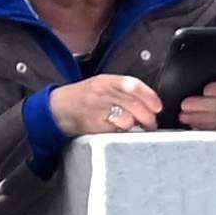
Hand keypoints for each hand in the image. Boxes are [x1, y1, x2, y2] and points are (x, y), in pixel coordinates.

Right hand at [48, 70, 162, 136]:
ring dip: (135, 126)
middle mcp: (102, 94)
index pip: (132, 85)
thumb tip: (147, 101)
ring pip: (126, 120)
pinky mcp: (93, 126)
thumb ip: (122, 90)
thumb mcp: (101, 85)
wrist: (57, 108)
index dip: (148, 96)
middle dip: (147, 117)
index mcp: (105, 81)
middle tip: (151, 123)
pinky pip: (115, 132)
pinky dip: (121, 134)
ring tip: (135, 128)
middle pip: (133, 105)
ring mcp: (97, 111)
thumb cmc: (82, 97)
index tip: (158, 106)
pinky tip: (119, 132)